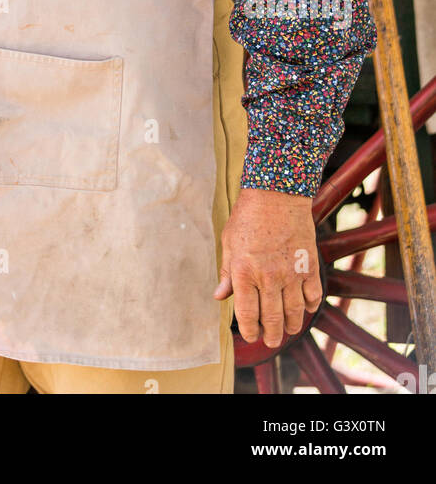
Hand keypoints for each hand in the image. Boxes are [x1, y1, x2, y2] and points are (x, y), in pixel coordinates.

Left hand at [214, 187, 321, 346]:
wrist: (277, 192)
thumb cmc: (247, 216)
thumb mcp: (229, 242)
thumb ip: (227, 273)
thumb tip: (220, 297)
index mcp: (244, 272)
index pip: (247, 314)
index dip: (249, 330)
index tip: (250, 335)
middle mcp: (268, 277)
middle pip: (272, 319)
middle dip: (271, 335)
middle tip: (271, 341)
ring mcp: (291, 273)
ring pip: (294, 312)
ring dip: (291, 326)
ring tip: (287, 331)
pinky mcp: (309, 265)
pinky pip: (313, 295)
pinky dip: (310, 306)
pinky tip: (305, 308)